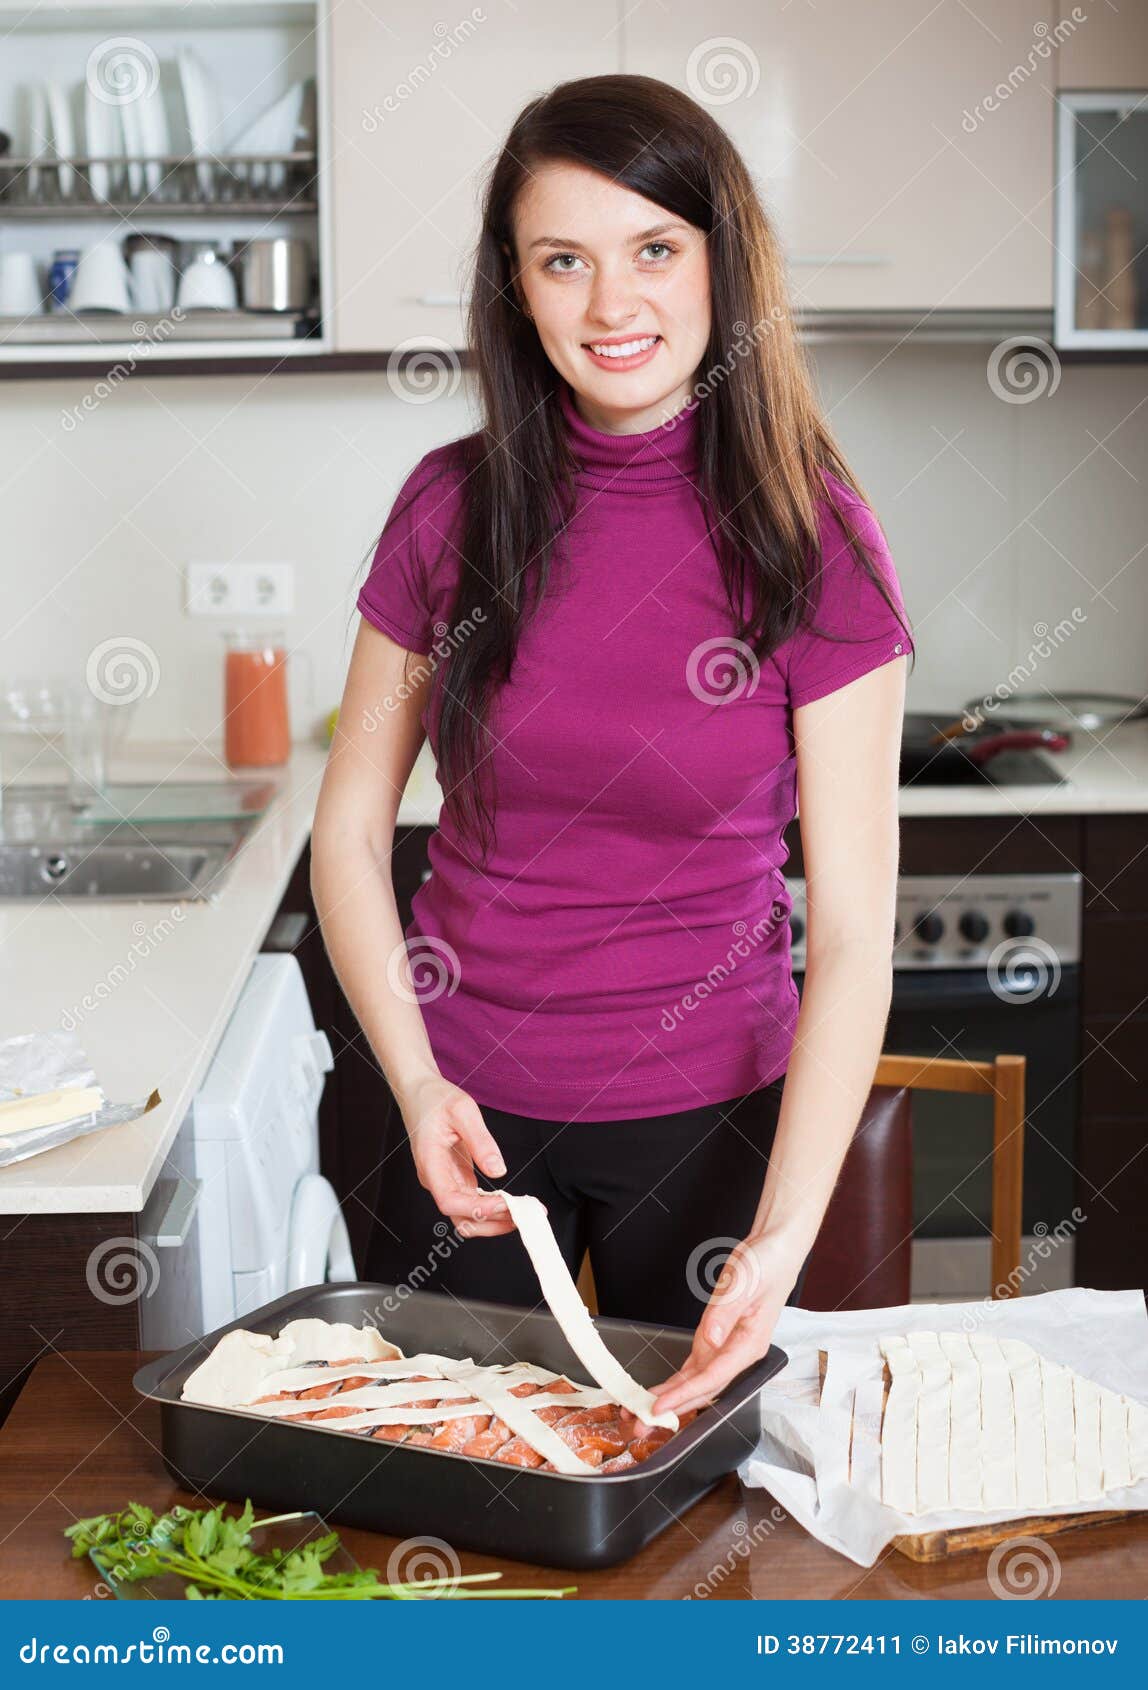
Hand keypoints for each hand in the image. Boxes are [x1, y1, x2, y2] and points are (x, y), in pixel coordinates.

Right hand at [399, 1074, 513, 1237]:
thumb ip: (480, 1140)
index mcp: (430, 1164)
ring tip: (522, 1212)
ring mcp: (444, 1181)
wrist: (418, 1093)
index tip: (505, 1204)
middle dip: (492, 1223)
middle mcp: (435, 1179)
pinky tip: (510, 1203)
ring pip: (467, 1216)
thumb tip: (499, 1171)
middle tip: (523, 1214)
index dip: (478, 1209)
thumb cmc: (435, 1099)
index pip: (450, 1202)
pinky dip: (491, 1208)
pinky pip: (472, 1203)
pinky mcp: (454, 1178)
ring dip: (494, 1220)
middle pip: (460, 1218)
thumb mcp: (462, 1110)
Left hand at [647, 1233, 799, 1419]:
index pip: (713, 1378)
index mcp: (750, 1345)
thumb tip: (711, 1339)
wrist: (775, 1250)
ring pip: (697, 1381)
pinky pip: (696, 1366)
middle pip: (703, 1389)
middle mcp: (739, 1352)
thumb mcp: (744, 1282)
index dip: (685, 1395)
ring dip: (671, 1397)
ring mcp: (728, 1347)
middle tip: (641, 1424)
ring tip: (640, 1413)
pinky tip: (661, 1391)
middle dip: (673, 1408)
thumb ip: (726, 1312)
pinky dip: (678, 1380)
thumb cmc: (766, 1264)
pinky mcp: (718, 1337)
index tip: (660, 1407)